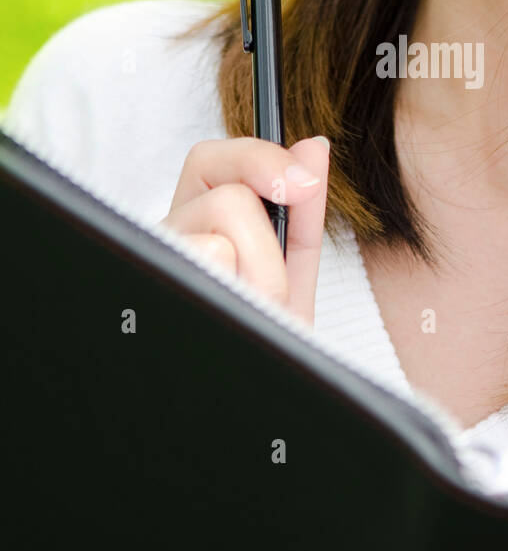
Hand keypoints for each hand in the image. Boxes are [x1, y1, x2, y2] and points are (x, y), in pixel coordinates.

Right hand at [160, 135, 329, 326]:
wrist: (255, 404)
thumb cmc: (264, 334)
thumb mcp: (292, 270)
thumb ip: (302, 212)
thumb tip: (313, 146)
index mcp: (198, 219)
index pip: (214, 160)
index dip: (261, 160)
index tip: (303, 186)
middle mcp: (169, 237)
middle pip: (228, 197)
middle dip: (270, 247)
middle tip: (272, 293)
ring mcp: (156, 265)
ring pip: (221, 236)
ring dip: (257, 280)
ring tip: (251, 314)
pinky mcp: (152, 292)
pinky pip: (207, 265)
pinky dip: (237, 296)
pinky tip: (229, 320)